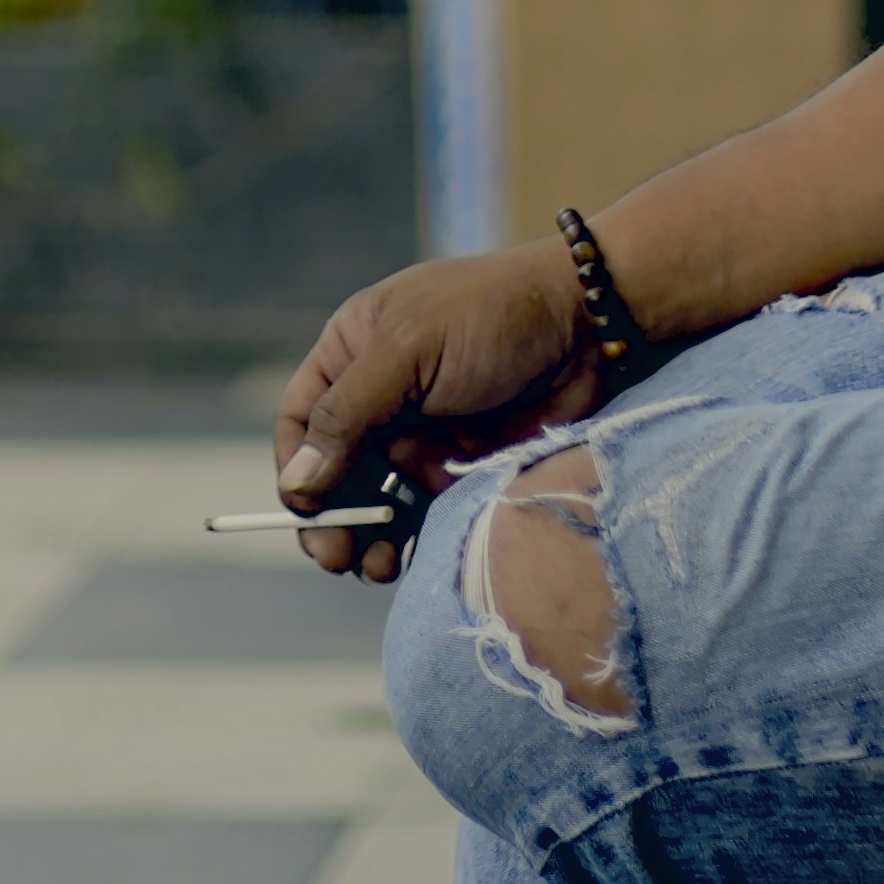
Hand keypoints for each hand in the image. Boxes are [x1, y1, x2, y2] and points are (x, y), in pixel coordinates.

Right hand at [270, 241, 598, 579]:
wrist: (587, 327)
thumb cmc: (491, 316)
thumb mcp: (409, 350)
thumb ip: (349, 415)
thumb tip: (298, 483)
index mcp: (354, 351)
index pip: (302, 420)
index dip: (296, 467)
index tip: (305, 509)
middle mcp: (381, 397)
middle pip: (334, 470)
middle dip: (330, 516)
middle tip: (334, 557)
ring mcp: (422, 435)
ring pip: (375, 500)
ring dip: (366, 538)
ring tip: (372, 568)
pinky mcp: (461, 468)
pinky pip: (421, 513)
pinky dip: (408, 541)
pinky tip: (405, 562)